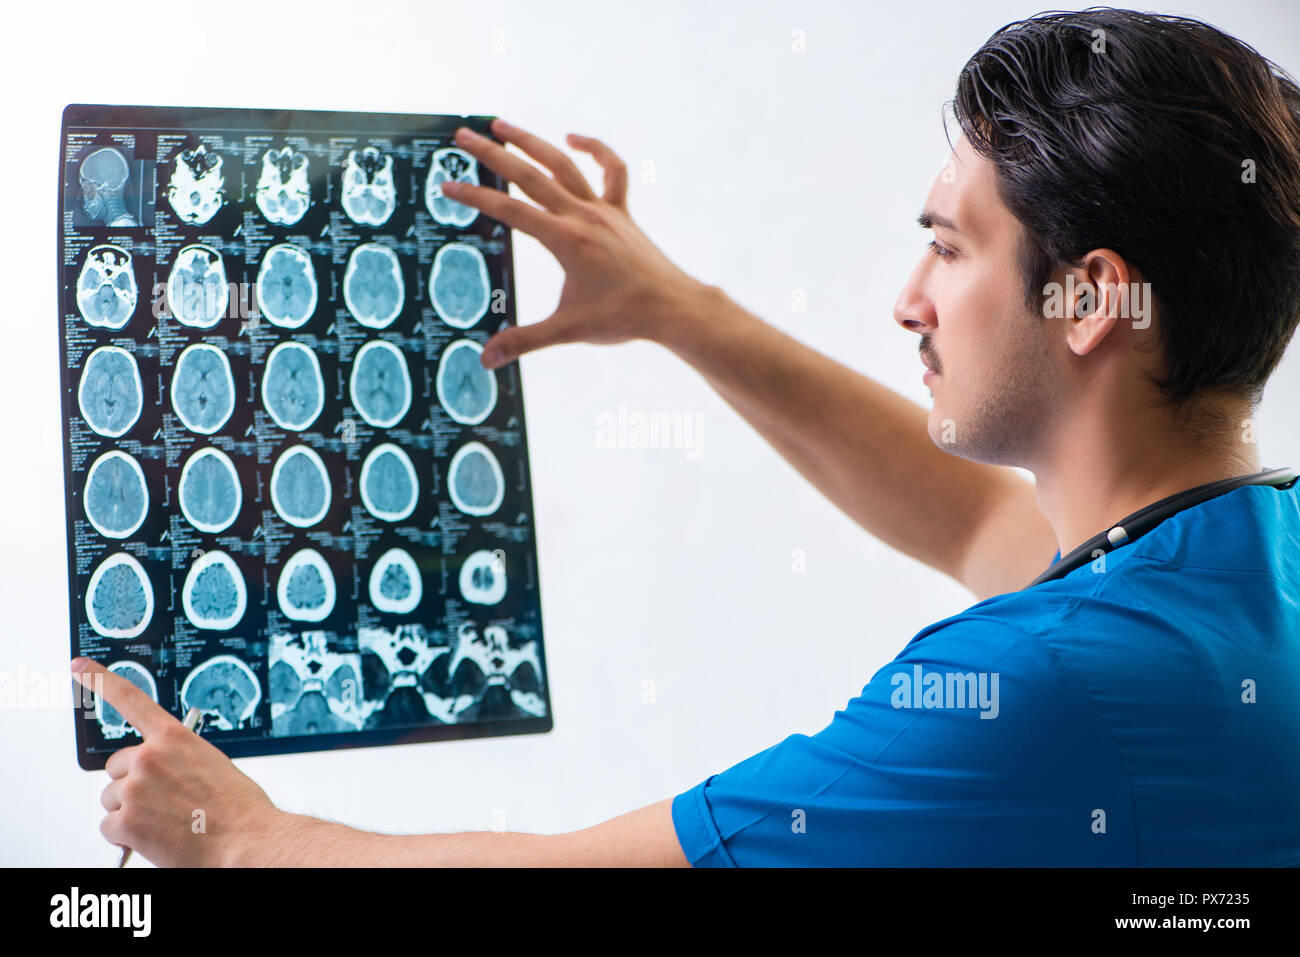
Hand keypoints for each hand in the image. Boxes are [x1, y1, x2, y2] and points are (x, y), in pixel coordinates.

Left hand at [72, 657, 283, 866]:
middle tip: (162, 801)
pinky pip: (109, 827)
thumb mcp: (211, 765)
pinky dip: (127, 836)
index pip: (129, 698)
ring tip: (165, 821)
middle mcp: (148, 758)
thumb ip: (178, 758)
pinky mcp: (125, 822)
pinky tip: (155, 836)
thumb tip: (157, 772)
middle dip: (132, 784)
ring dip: (131, 811)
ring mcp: (134, 789)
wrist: (245, 841)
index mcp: (174, 737)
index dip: (100, 678)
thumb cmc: (237, 808)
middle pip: (117, 768)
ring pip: (112, 799)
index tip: (80, 666)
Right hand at [443, 118, 713, 368]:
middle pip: (530, 175)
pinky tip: (573, 138)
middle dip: (493, 153)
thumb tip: (487, 358)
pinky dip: (595, 149)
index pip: (510, 211)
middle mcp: (583, 216)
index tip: (448, 185)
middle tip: (464, 135)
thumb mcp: (568, 329)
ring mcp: (604, 210)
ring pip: (563, 164)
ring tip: (503, 125)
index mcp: (566, 240)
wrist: (671, 307)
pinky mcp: (622, 213)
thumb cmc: (624, 317)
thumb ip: (524, 341)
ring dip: (532, 141)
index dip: (475, 198)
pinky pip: (612, 170)